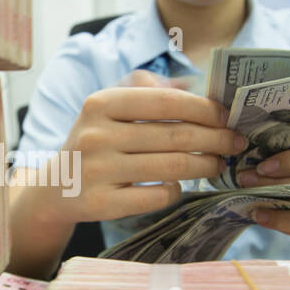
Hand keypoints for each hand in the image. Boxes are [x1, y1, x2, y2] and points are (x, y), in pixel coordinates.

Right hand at [37, 70, 245, 224]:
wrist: (54, 188)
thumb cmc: (94, 142)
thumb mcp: (108, 108)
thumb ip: (146, 90)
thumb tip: (193, 85)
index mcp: (101, 103)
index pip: (166, 102)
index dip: (204, 109)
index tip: (228, 116)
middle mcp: (96, 135)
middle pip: (175, 136)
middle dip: (215, 139)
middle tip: (235, 143)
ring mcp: (97, 171)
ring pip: (171, 168)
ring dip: (205, 165)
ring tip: (218, 164)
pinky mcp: (101, 203)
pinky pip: (156, 197)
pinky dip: (176, 191)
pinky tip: (179, 186)